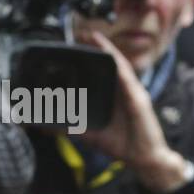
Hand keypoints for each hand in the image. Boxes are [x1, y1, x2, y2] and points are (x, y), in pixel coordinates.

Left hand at [79, 33, 188, 192]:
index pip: (102, 71)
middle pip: (110, 64)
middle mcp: (124, 90)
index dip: (91, 57)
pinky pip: (127, 78)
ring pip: (118, 66)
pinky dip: (118, 64)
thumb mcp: (91, 133)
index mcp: (114, 95)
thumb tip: (49, 125)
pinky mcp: (138, 99)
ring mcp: (133, 92)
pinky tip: (109, 54)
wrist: (144, 159)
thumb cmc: (122, 144)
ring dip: (107, 50)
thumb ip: (72, 127)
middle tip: (81, 33)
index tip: (76, 44)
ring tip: (94, 36)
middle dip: (97, 48)